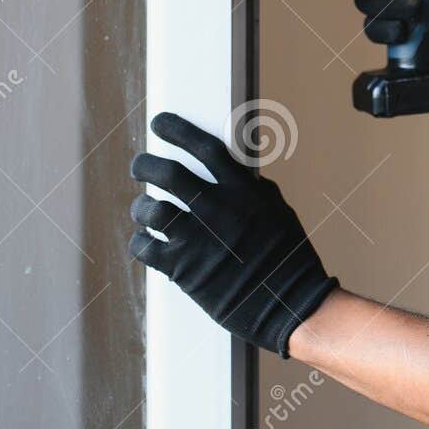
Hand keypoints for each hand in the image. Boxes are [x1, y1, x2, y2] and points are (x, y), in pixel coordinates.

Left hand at [128, 112, 337, 357]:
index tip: (161, 124)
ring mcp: (198, 240)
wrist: (290, 305)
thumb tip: (228, 169)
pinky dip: (140, 241)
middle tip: (139, 165)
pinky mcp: (183, 270)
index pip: (204, 147)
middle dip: (145, 164)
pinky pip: (145, 247)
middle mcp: (218, 210)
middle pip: (167, 173)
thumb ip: (249, 188)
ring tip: (143, 207)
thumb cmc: (287, 258)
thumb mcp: (276, 210)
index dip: (178, 130)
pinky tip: (145, 240)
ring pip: (150, 209)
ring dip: (141, 206)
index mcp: (243, 191)